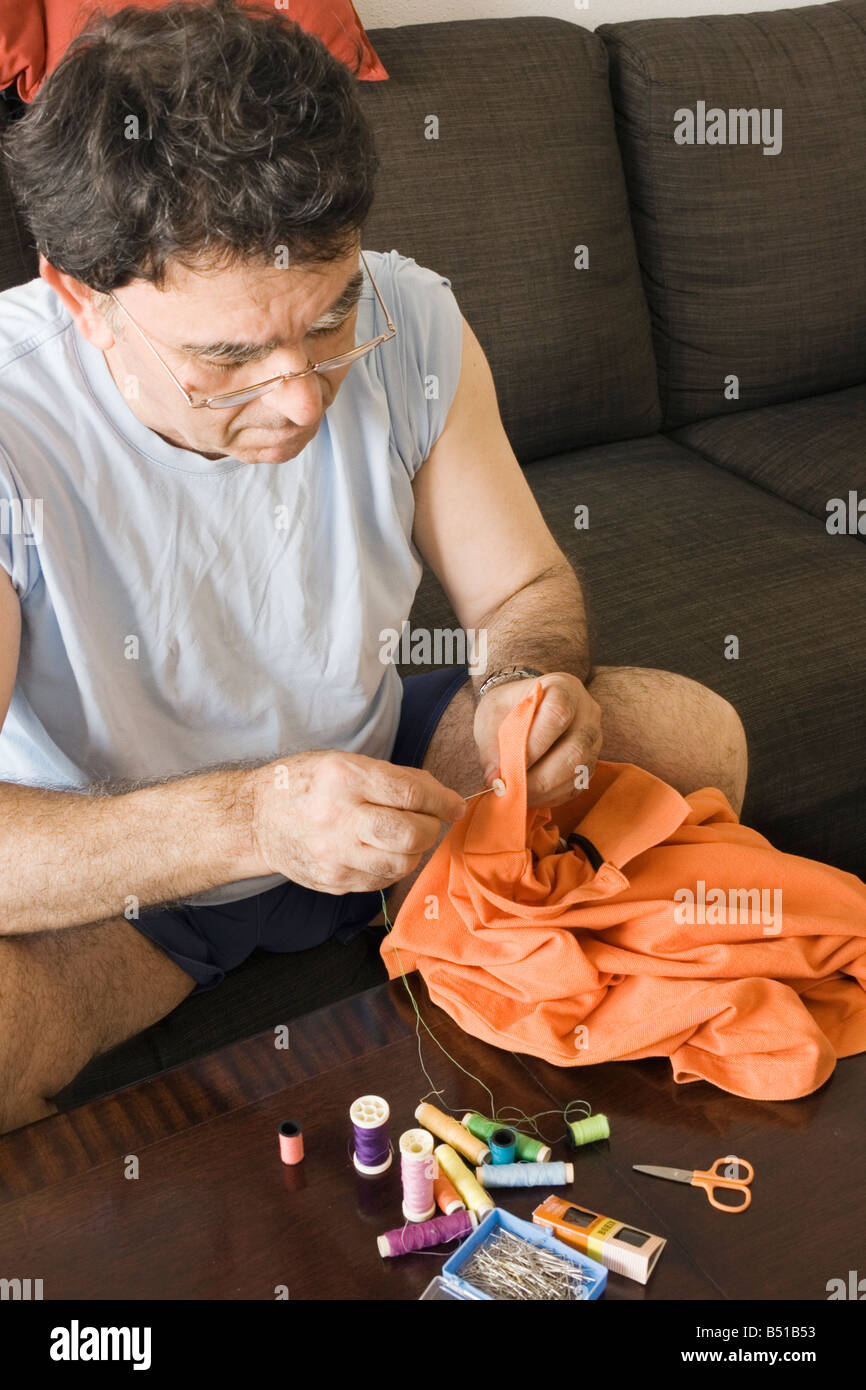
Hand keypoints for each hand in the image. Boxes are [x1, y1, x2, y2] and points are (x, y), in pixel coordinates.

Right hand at [247, 750, 466, 893]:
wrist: (256, 820)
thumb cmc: (305, 784)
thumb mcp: (344, 762)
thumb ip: (393, 778)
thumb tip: (441, 796)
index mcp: (344, 779)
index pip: (410, 795)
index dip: (442, 801)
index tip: (455, 804)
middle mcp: (339, 819)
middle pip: (410, 834)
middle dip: (430, 828)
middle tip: (428, 820)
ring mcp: (335, 856)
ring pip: (401, 863)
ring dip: (414, 850)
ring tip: (404, 836)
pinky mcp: (334, 881)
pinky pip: (382, 880)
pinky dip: (393, 866)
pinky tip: (382, 851)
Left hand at [474, 672, 601, 807]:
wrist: (527, 706)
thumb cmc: (510, 706)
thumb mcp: (493, 713)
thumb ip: (491, 743)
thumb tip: (495, 778)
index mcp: (563, 689)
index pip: (557, 714)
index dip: (534, 744)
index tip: (510, 766)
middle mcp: (587, 713)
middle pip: (574, 750)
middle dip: (540, 778)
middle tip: (511, 790)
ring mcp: (594, 740)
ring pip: (578, 772)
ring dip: (545, 791)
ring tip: (518, 796)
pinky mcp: (591, 763)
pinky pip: (577, 786)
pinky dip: (552, 796)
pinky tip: (531, 796)